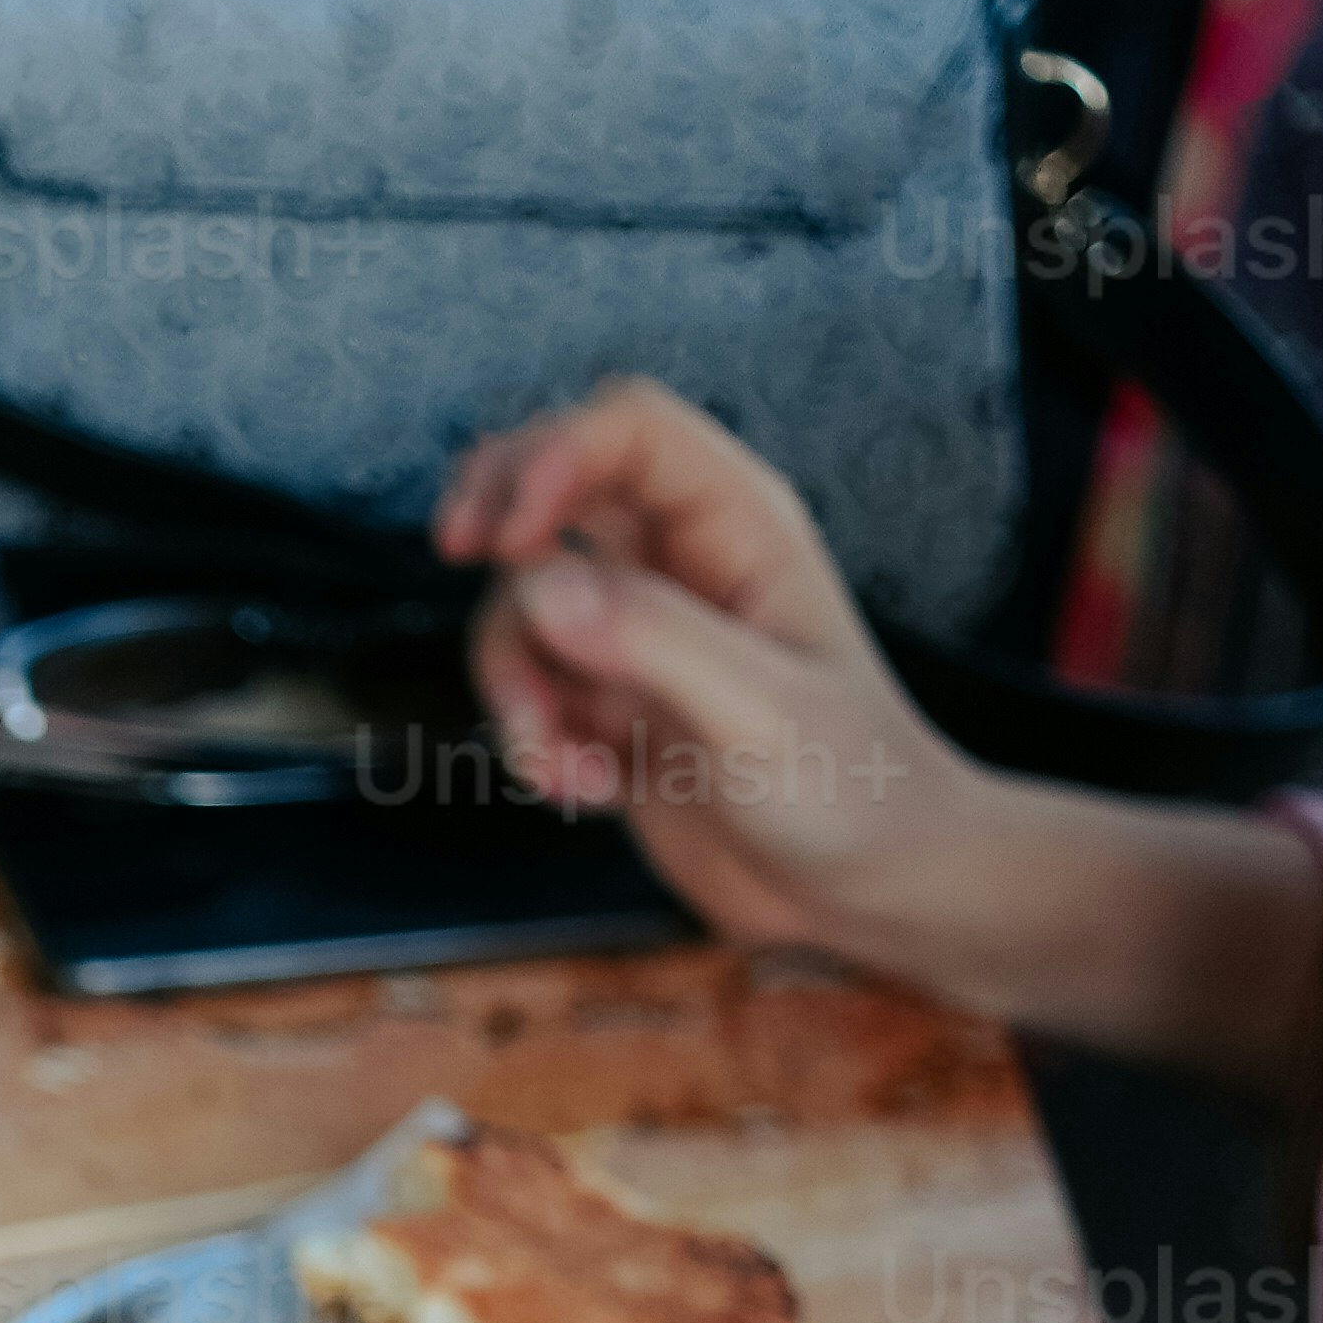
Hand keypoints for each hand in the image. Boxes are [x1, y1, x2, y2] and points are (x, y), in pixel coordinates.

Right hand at [437, 382, 990, 962]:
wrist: (864, 891)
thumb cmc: (851, 789)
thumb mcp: (756, 712)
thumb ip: (651, 640)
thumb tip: (537, 587)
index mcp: (738, 523)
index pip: (627, 431)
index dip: (551, 457)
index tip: (502, 540)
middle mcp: (683, 562)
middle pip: (554, 482)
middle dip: (499, 521)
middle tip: (458, 549)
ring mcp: (642, 634)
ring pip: (523, 605)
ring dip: (514, 682)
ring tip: (565, 764)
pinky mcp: (613, 706)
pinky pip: (531, 692)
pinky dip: (534, 745)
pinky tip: (590, 792)